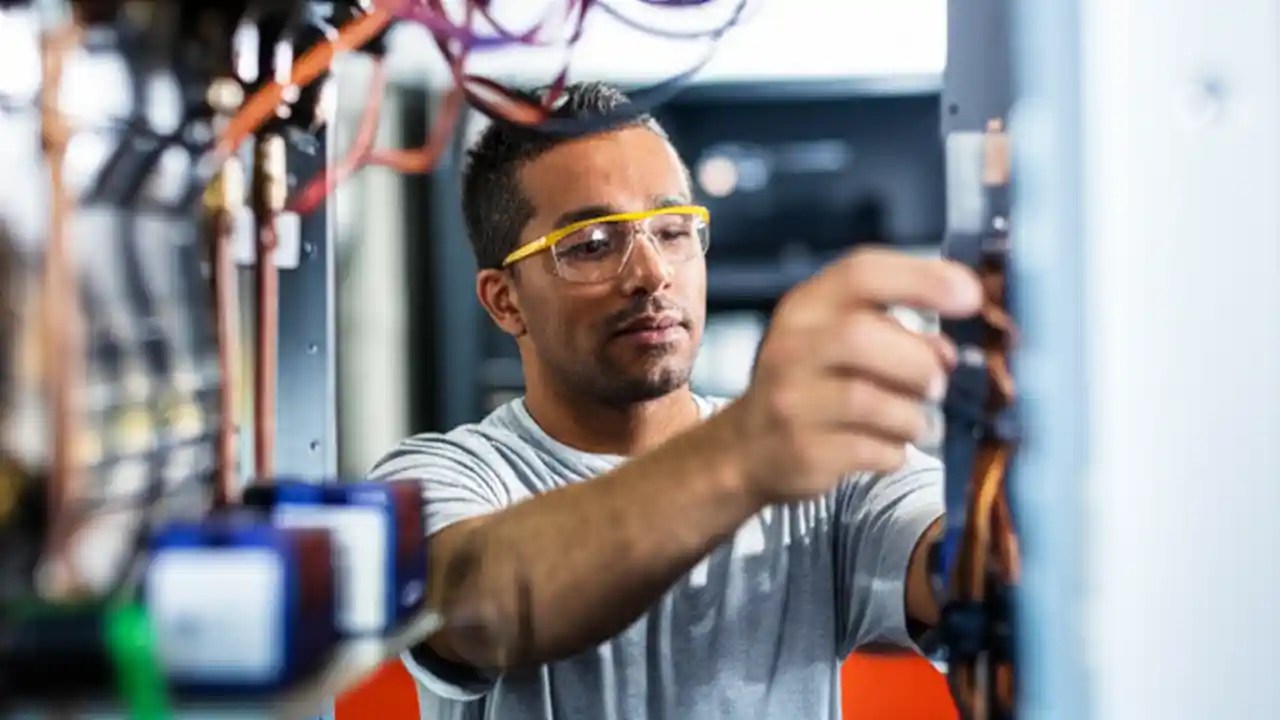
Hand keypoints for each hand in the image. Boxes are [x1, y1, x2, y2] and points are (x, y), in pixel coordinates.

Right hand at [726, 247, 983, 503]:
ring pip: (872, 402)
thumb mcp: (839, 339)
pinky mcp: (803, 452)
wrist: (748, 448)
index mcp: (806, 306)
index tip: (971, 296)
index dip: (922, 279)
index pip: (861, 273)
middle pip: (862, 336)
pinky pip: (874, 451)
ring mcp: (791, 402)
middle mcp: (790, 347)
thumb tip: (950, 352)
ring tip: (917, 423)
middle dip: (917, 362)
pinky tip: (889, 447)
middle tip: (937, 384)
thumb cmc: (811, 383)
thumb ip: (895, 331)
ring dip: (914, 416)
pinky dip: (897, 451)